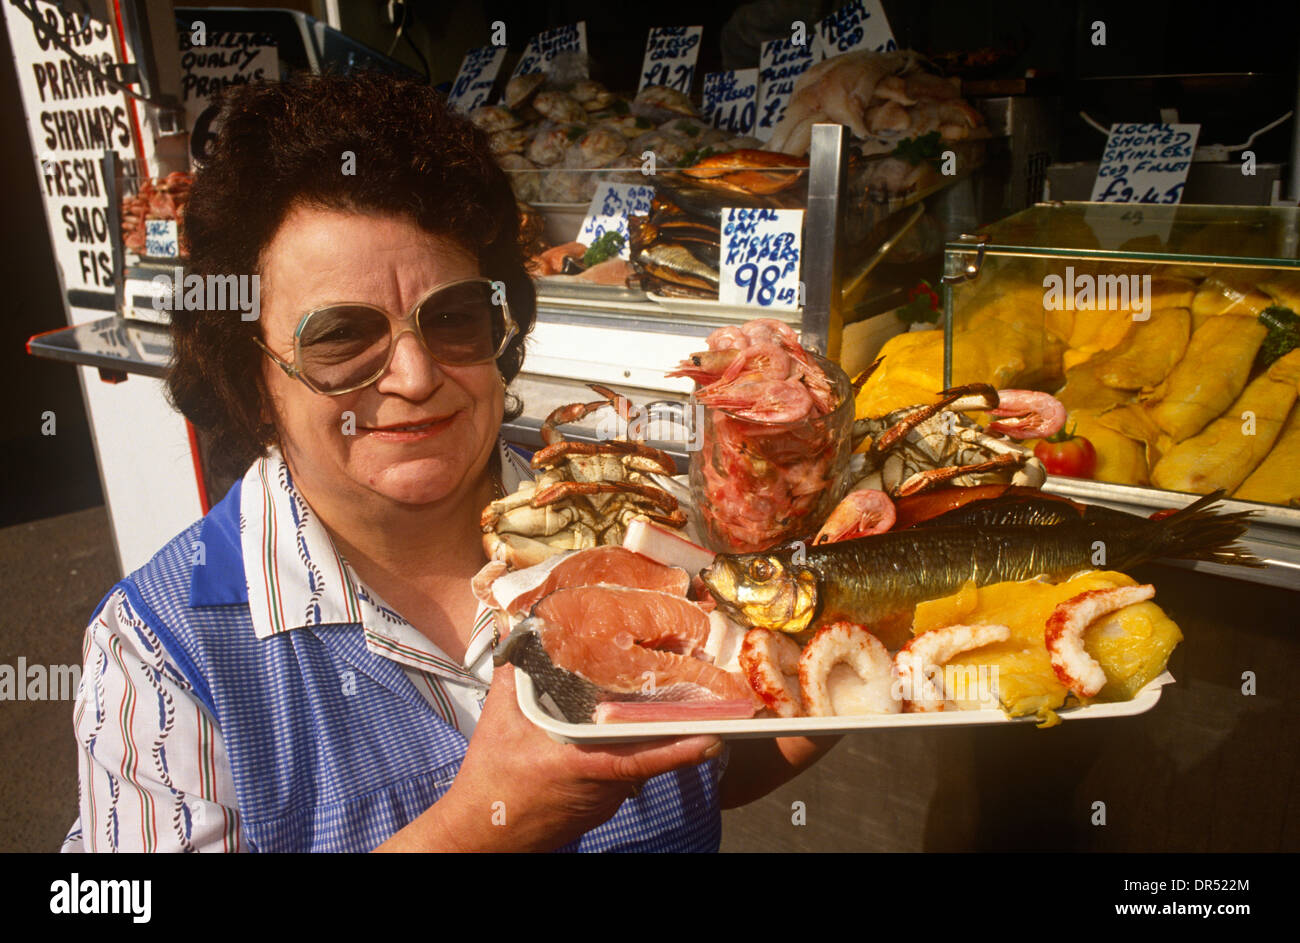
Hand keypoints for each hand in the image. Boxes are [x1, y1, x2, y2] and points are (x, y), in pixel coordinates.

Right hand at [388, 665, 720, 851]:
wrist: (483, 834)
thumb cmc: (491, 782)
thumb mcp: (499, 722)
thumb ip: (514, 675)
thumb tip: (519, 633)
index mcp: (582, 764)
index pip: (641, 757)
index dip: (679, 749)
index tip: (713, 738)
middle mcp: (602, 786)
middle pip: (648, 753)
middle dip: (673, 729)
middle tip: (702, 703)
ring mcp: (604, 800)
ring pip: (638, 764)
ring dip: (648, 739)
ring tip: (666, 708)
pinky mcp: (600, 807)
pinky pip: (625, 775)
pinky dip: (627, 753)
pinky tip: (620, 734)